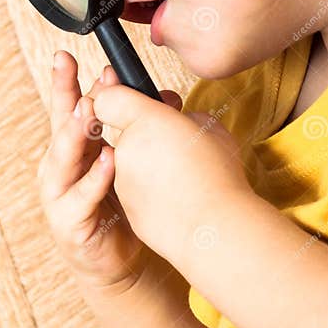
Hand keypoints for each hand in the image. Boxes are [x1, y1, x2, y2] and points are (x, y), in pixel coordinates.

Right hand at [37, 51, 181, 289]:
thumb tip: (165, 96)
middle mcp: (60, 168)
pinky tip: (109, 161)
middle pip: (59, 126)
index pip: (68, 108)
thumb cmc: (119, 205)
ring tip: (86, 110)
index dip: (66, 82)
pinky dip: (94, 179)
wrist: (117, 260)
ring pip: (64, 158)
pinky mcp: (69, 224)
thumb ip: (136, 130)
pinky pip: (81, 198)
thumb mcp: (126, 160)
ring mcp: (60, 196)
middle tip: (69, 70)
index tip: (66, 55)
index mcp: (74, 149)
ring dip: (75, 133)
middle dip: (63, 96)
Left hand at [92, 83, 249, 268]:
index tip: (131, 100)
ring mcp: (122, 180)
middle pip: (122, 132)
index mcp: (144, 121)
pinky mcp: (126, 207)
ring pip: (129, 163)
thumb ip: (183, 117)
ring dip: (147, 165)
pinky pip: (135, 190)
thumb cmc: (218, 174)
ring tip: (181, 177)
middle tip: (171, 142)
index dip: (118, 97)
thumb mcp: (209, 128)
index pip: (109, 97)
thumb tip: (177, 120)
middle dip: (141, 134)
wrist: (214, 230)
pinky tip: (177, 198)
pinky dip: (151, 191)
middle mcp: (125, 148)